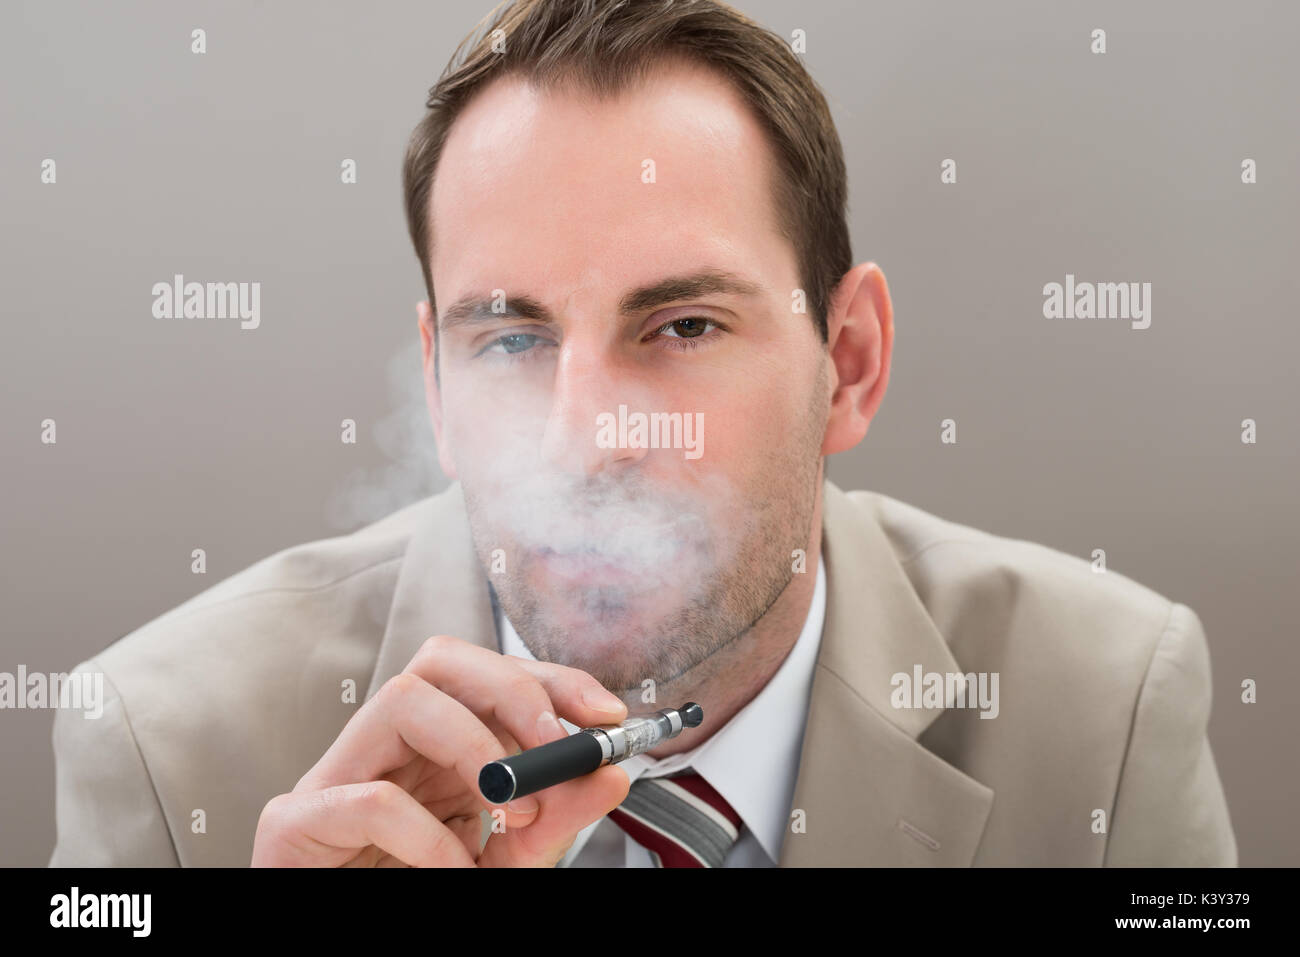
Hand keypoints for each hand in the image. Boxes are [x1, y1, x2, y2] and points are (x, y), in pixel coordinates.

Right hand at [251, 634, 629, 866]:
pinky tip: (456, 868)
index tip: (607, 716)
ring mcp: (334, 778)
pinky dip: (428, 836)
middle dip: (513, 689)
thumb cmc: (422, 891)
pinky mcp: (295, 824)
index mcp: (432, 749)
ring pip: (400, 699)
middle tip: (560, 746)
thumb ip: (556, 819)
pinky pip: (370, 801)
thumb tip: (612, 773)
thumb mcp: (509, 858)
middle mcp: (384, 749)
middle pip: (440, 660)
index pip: (488, 676)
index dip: (551, 681)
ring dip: (474, 746)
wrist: (343, 954)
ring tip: (511, 809)